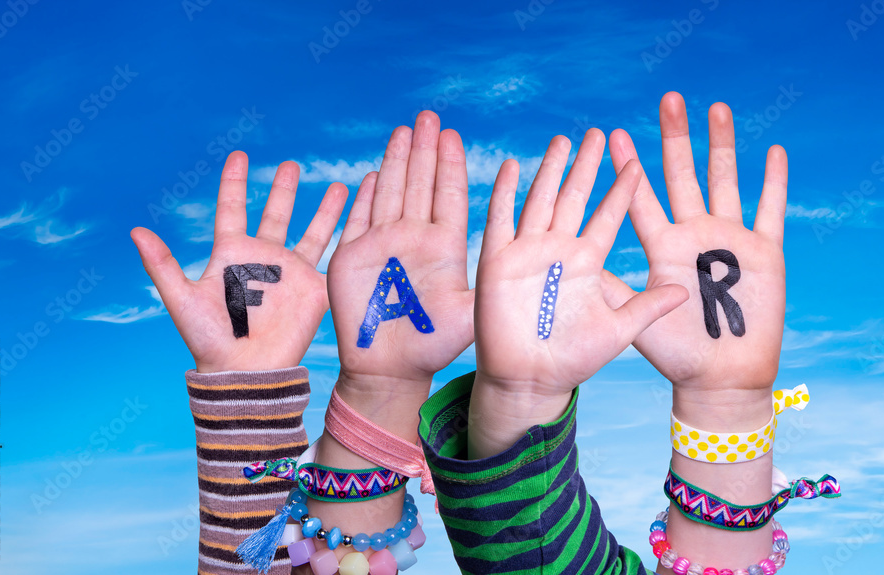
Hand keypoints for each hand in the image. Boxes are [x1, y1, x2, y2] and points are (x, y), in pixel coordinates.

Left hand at [131, 152, 346, 372]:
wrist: (246, 372)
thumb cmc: (210, 339)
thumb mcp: (182, 299)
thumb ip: (163, 264)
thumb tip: (136, 231)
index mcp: (232, 254)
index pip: (233, 209)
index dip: (235, 183)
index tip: (239, 156)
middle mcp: (263, 259)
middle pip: (276, 214)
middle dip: (285, 189)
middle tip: (291, 164)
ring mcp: (291, 273)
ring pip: (312, 231)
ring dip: (325, 209)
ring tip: (342, 185)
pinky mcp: (313, 289)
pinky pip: (333, 258)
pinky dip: (348, 238)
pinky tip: (360, 221)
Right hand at [307, 112, 473, 554]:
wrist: (391, 369)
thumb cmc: (433, 347)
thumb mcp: (470, 316)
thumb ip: (490, 290)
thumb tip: (531, 272)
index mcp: (444, 247)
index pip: (448, 195)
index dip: (449, 164)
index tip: (453, 134)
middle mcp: (415, 239)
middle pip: (420, 184)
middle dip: (424, 150)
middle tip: (428, 115)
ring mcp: (382, 245)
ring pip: (391, 192)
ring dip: (396, 162)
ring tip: (403, 130)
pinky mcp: (352, 258)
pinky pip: (359, 219)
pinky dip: (363, 197)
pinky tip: (371, 174)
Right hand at [468, 130, 687, 456]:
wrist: (532, 380)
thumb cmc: (574, 359)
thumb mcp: (620, 330)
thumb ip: (649, 307)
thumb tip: (685, 290)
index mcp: (588, 261)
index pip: (607, 216)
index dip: (621, 189)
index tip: (637, 162)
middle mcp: (559, 250)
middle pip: (574, 198)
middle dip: (585, 167)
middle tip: (597, 133)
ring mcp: (528, 252)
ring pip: (541, 200)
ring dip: (550, 171)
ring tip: (563, 141)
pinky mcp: (499, 261)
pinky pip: (501, 220)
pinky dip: (505, 194)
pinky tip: (513, 167)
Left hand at [606, 93, 787, 408]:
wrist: (721, 379)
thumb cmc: (676, 355)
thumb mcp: (634, 319)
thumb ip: (609, 288)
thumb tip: (569, 262)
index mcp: (663, 248)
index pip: (641, 199)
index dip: (628, 168)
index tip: (613, 135)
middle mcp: (695, 237)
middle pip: (684, 177)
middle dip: (676, 139)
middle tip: (669, 98)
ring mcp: (730, 241)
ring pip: (726, 181)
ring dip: (722, 145)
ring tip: (715, 107)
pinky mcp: (766, 253)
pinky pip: (771, 210)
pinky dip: (774, 182)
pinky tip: (773, 151)